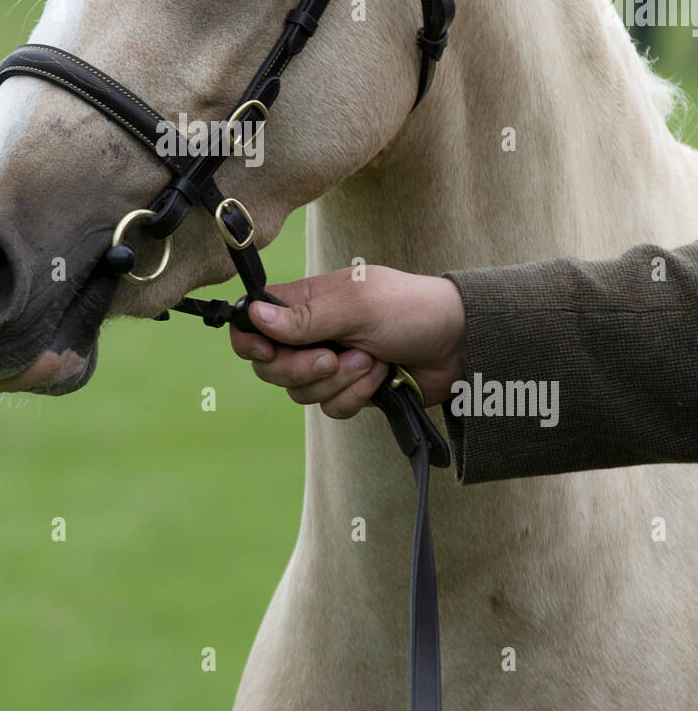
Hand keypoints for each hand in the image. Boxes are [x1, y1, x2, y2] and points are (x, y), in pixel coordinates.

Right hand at [228, 266, 466, 418]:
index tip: (269, 352)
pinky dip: (356, 396)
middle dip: (303, 369)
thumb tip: (253, 314)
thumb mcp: (355, 306)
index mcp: (305, 302)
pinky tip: (382, 377)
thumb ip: (303, 317)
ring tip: (371, 360)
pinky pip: (330, 408)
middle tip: (335, 357)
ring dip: (339, 381)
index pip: (254, 322)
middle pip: (271, 367)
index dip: (252, 342)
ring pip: (301, 393)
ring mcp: (331, 364)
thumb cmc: (409, 309)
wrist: (459, 343)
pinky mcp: (351, 390)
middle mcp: (311, 333)